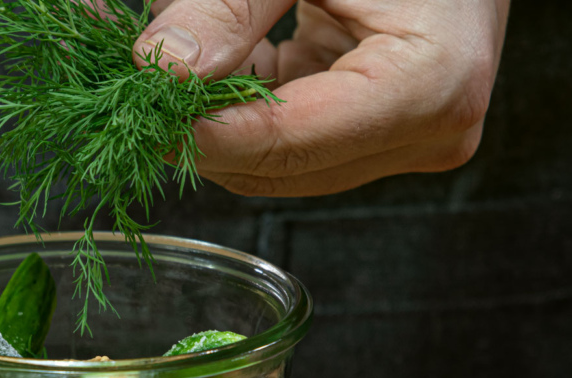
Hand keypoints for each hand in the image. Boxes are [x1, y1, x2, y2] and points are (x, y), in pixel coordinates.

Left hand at [134, 0, 509, 195]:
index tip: (140, 109)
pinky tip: (224, 64)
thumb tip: (164, 66)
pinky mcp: (383, 132)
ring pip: (278, 164)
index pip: (289, 143)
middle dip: (206, 130)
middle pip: (280, 167)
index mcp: (431, 85)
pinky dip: (246, 109)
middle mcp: (429, 132)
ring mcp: (409, 139)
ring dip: (222, 122)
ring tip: (182, 66)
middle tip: (142, 85)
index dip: (204, 133)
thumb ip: (232, 5)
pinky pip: (292, 141)